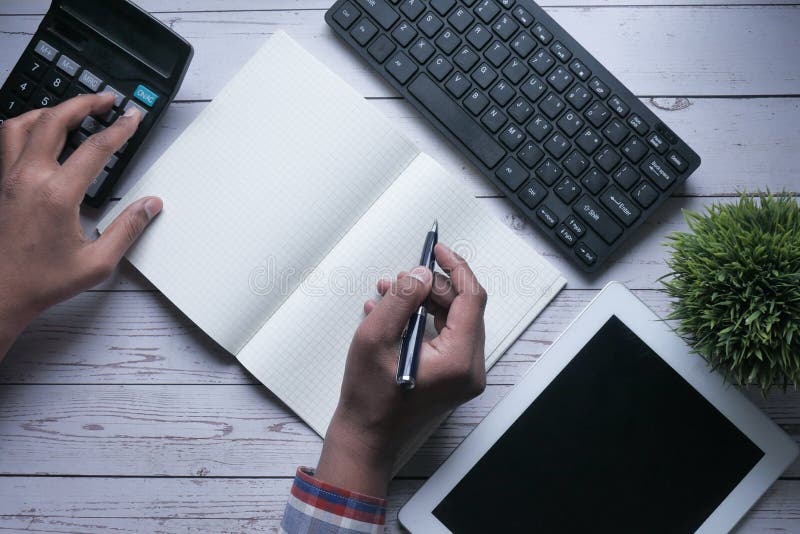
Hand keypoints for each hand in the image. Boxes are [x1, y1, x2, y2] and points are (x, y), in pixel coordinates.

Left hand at [0, 93, 162, 357]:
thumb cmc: (41, 281)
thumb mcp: (97, 262)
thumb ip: (128, 229)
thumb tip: (150, 205)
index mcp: (57, 195)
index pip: (95, 148)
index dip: (119, 129)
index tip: (132, 118)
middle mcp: (28, 178)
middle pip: (54, 121)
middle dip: (83, 104)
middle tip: (105, 100)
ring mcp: (7, 178)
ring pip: (22, 124)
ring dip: (49, 111)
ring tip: (70, 111)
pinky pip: (6, 141)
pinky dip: (24, 127)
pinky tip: (37, 134)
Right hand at [315, 243, 486, 496]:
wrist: (367, 435)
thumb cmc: (368, 397)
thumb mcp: (375, 339)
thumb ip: (400, 300)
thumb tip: (421, 273)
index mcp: (458, 359)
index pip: (471, 298)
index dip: (455, 268)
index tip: (437, 250)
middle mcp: (470, 368)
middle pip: (463, 307)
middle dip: (431, 286)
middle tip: (399, 279)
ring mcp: (464, 374)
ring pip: (453, 319)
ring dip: (424, 301)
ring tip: (388, 293)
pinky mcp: (454, 375)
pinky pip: (446, 335)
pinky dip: (423, 319)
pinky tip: (392, 313)